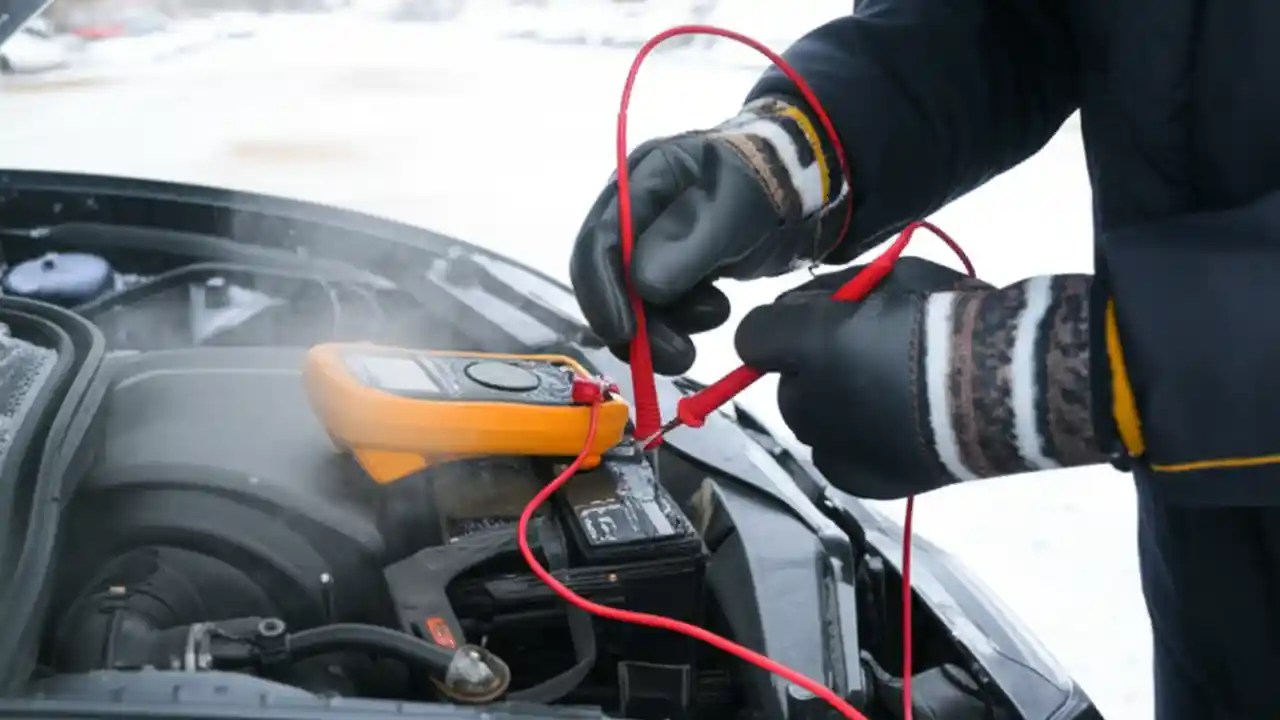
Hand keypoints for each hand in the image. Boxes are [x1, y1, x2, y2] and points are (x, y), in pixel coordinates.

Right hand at [569, 97, 846, 374]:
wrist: (805, 190)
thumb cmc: (768, 184)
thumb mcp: (732, 205)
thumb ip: (686, 242)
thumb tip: (642, 286)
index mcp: (638, 182)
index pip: (599, 242)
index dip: (603, 291)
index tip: (624, 333)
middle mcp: (634, 214)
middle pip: (609, 279)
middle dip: (637, 322)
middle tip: (677, 355)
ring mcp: (651, 244)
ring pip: (634, 302)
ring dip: (664, 326)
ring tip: (716, 315)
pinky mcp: (671, 269)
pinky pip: (659, 308)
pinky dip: (682, 321)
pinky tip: (716, 310)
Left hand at [735, 258, 990, 498]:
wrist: (1008, 390)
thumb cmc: (953, 320)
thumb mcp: (895, 276)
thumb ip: (838, 290)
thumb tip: (806, 306)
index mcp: (808, 344)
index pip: (753, 335)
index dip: (781, 327)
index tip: (810, 323)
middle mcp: (804, 400)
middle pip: (785, 383)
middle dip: (812, 369)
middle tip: (868, 358)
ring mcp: (829, 445)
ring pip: (810, 422)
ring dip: (832, 407)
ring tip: (889, 395)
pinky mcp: (855, 478)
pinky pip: (835, 456)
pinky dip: (852, 443)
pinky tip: (890, 428)